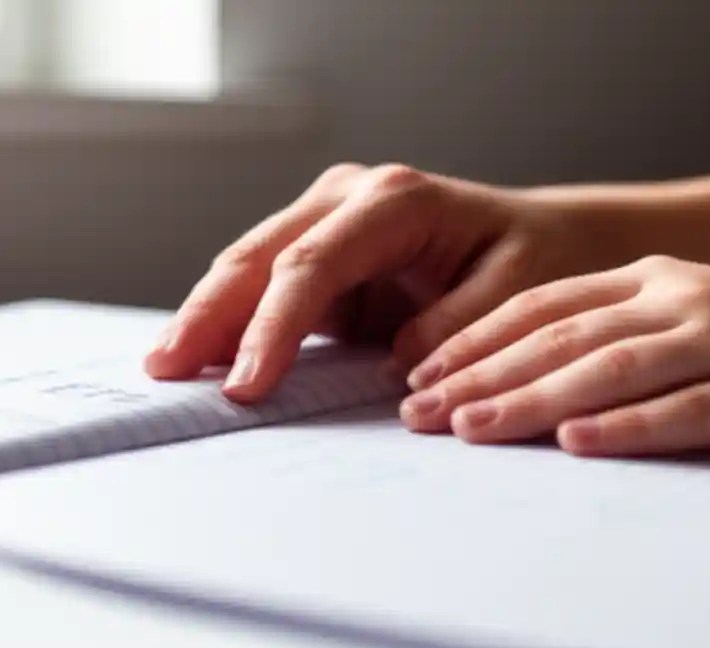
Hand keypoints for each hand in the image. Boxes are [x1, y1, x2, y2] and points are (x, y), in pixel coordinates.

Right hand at [144, 163, 633, 401]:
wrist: (546, 244)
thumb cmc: (538, 262)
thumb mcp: (520, 291)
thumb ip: (457, 325)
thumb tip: (396, 366)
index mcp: (395, 201)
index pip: (313, 264)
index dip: (272, 326)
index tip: (246, 385)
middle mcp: (349, 200)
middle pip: (260, 258)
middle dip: (210, 315)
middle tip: (166, 371)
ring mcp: (327, 224)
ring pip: (248, 269)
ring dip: (206, 319)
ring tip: (164, 367)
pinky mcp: (320, 258)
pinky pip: (263, 291)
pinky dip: (230, 324)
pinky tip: (198, 357)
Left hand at [400, 255, 709, 455]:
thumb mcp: (691, 312)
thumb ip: (616, 331)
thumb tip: (525, 379)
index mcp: (652, 279)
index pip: (541, 308)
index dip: (474, 341)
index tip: (418, 376)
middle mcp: (679, 300)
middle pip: (560, 338)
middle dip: (480, 375)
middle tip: (417, 412)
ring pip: (609, 370)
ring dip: (531, 401)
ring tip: (469, 429)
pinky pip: (688, 410)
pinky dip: (628, 427)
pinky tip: (578, 443)